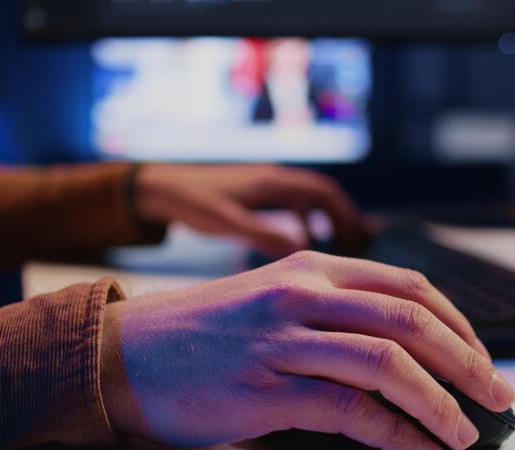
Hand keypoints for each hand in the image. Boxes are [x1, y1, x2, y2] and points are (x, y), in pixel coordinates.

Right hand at [100, 251, 512, 449]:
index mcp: (311, 269)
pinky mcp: (264, 388)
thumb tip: (406, 359)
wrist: (126, 353)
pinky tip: (417, 449)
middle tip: (497, 393)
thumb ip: (333, 315)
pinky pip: (349, 410)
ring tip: (465, 432)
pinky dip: (395, 433)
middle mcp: (301, 295)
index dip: (457, 323)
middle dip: (466, 360)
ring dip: (440, 402)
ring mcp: (282, 339)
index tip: (481, 355)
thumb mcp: (272, 300)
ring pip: (387, 363)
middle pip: (409, 318)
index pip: (408, 286)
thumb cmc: (205, 332)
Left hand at [134, 164, 367, 257]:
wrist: (158, 188)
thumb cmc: (191, 204)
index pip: (324, 192)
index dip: (345, 215)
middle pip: (323, 193)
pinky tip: (300, 242)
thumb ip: (264, 236)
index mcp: (273, 182)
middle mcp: (273, 179)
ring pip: (308, 199)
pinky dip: (304, 221)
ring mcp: (264, 186)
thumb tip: (304, 252)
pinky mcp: (253, 195)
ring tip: (336, 246)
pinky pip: (290, 204)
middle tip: (355, 247)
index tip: (356, 242)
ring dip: (325, 219)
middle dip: (342, 217)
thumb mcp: (228, 223)